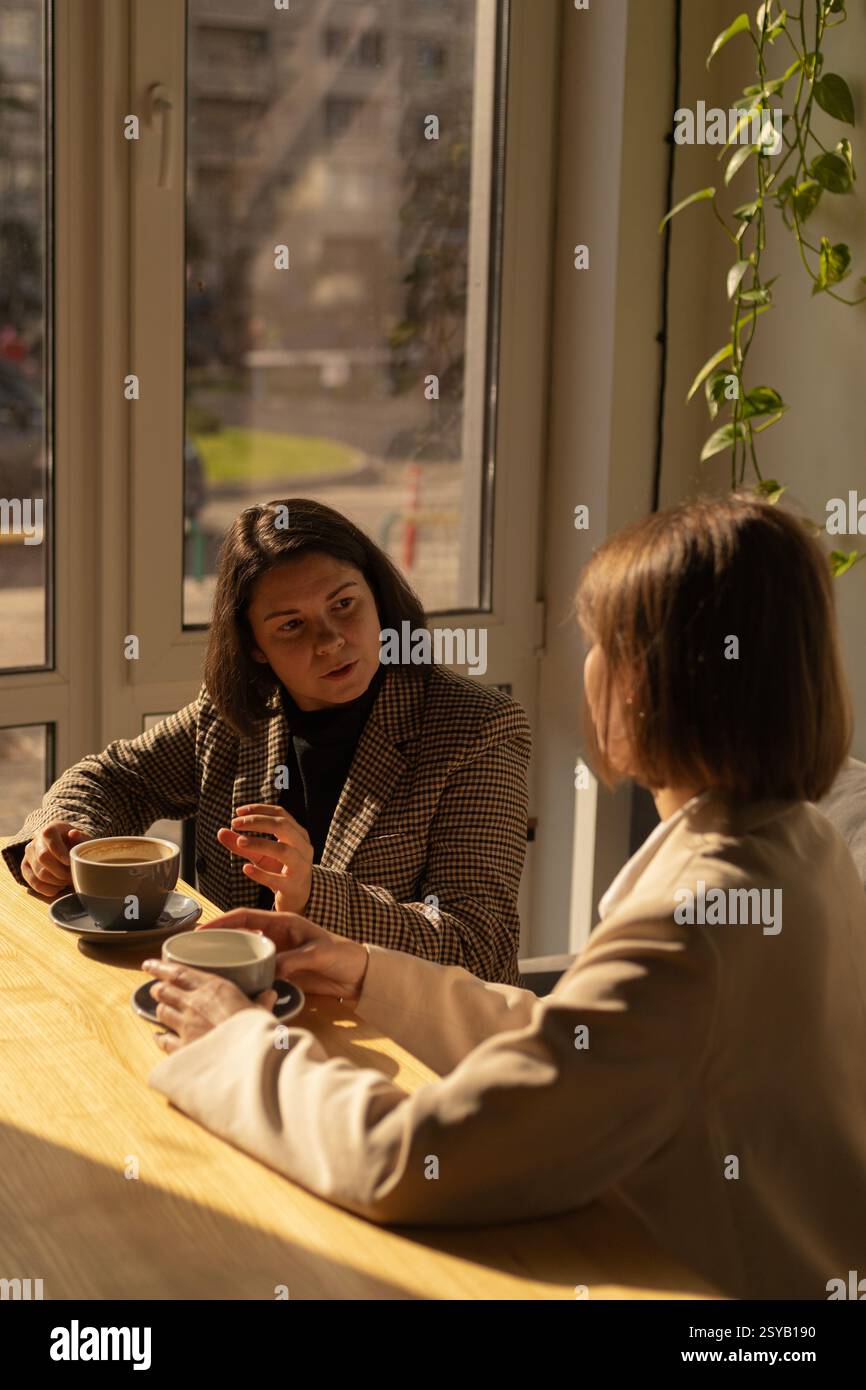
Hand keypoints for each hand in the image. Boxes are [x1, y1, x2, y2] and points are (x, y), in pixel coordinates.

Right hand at [21, 822, 91, 897]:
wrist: (64, 846)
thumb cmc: (76, 843)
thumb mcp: (82, 838)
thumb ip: (82, 837)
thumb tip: (73, 834)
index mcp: (51, 829)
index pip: (50, 840)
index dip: (60, 853)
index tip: (70, 863)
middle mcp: (36, 841)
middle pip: (43, 858)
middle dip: (60, 871)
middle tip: (72, 876)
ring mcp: (28, 855)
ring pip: (39, 873)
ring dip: (57, 882)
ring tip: (68, 881)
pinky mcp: (25, 868)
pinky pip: (34, 883)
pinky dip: (49, 889)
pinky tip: (59, 887)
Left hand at [144, 957, 277, 1054]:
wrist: (247, 1058)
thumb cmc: (256, 1030)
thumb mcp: (261, 1011)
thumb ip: (262, 1001)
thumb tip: (270, 994)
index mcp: (213, 987)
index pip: (179, 972)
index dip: (161, 967)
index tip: (150, 964)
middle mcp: (194, 1003)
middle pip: (164, 990)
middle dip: (158, 986)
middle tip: (156, 986)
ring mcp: (185, 1026)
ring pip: (162, 1011)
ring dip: (159, 1007)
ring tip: (159, 1006)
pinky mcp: (182, 1048)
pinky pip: (163, 1040)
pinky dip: (159, 1037)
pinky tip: (158, 1036)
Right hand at [196, 906, 368, 1001]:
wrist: (358, 975)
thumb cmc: (342, 955)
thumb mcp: (317, 953)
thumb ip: (293, 959)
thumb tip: (269, 970)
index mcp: (283, 922)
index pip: (245, 916)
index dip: (222, 920)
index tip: (202, 929)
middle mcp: (276, 936)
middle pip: (239, 932)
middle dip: (217, 938)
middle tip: (194, 950)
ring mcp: (277, 954)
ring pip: (245, 952)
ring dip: (227, 956)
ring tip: (204, 966)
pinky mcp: (280, 972)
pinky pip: (255, 970)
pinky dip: (242, 974)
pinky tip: (229, 982)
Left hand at [217, 804, 312, 912]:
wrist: (298, 897)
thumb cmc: (280, 870)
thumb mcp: (260, 855)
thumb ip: (242, 844)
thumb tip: (220, 831)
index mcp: (298, 834)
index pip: (280, 813)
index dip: (259, 809)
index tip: (238, 812)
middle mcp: (303, 847)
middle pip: (282, 826)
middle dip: (257, 821)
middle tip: (235, 823)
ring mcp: (300, 867)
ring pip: (282, 850)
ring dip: (259, 843)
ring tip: (239, 842)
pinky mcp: (293, 886)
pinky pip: (276, 879)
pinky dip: (260, 874)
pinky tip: (245, 869)